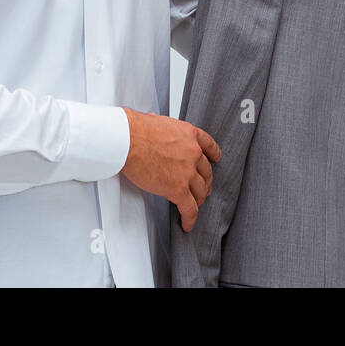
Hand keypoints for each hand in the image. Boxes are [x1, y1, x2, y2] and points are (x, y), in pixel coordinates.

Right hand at [120, 107, 221, 231]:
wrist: (128, 140)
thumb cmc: (136, 129)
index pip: (208, 145)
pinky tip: (187, 224)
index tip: (216, 159)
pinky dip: (190, 218)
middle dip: (205, 182)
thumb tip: (157, 129)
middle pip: (206, 171)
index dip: (214, 154)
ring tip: (194, 207)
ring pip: (200, 192)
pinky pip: (189, 208)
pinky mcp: (178, 189)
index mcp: (189, 134)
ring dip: (198, 200)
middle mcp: (193, 152)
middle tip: (202, 188)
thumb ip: (165, 130)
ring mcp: (187, 172)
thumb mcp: (158, 122)